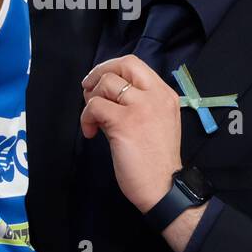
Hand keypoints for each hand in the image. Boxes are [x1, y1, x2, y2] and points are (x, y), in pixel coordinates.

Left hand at [80, 54, 181, 211]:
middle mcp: (155, 96)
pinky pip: (95, 106)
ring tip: (93, 119)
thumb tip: (105, 95)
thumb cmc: (157, 161)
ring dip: (91, 99)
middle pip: (123, 65)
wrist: (164, 187)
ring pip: (106, 84)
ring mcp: (141, 107)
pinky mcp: (124, 122)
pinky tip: (91, 132)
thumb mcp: (156, 122)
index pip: (135, 64)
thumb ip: (137, 104)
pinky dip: (86, 118)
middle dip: (99, 73)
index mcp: (164, 95)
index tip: (100, 81)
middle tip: (88, 90)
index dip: (112, 68)